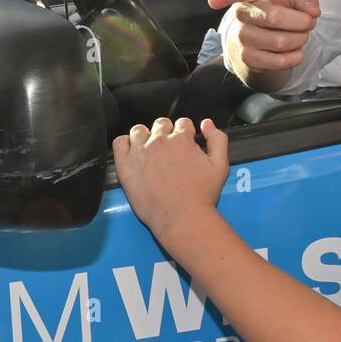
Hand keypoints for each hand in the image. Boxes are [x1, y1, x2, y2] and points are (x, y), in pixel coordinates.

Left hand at [112, 118, 229, 233]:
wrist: (183, 218)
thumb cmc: (202, 196)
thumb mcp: (221, 166)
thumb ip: (218, 139)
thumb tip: (207, 124)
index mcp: (182, 139)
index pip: (182, 123)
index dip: (185, 133)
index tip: (183, 144)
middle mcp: (160, 142)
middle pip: (161, 124)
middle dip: (166, 133)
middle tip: (168, 152)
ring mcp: (140, 152)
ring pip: (139, 131)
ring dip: (145, 137)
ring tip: (150, 152)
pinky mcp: (125, 165)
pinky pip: (119, 143)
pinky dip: (125, 144)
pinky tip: (133, 154)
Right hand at [207, 0, 321, 73]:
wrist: (264, 35)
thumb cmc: (276, 8)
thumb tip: (312, 10)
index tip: (213, 1)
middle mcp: (241, 13)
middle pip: (275, 18)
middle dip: (302, 22)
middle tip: (308, 22)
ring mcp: (242, 38)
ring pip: (280, 41)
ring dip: (300, 40)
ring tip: (300, 36)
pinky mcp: (248, 59)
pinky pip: (278, 61)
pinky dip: (295, 57)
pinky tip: (295, 51)